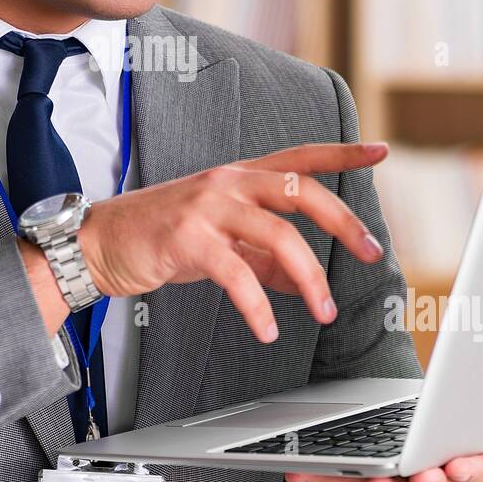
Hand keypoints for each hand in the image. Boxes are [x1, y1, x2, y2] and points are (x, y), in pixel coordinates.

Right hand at [76, 141, 389, 341]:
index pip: (300, 157)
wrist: (101, 243)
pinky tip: (267, 329)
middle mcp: (228, 182)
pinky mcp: (188, 238)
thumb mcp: (220, 239)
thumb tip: (300, 277)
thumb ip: (261, 253)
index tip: (381, 152)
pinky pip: (237, 274)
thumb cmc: (161, 237)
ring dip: (309, 277)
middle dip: (343, 222)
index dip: (343, 154)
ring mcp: (208, 206)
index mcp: (239, 176)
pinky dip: (258, 307)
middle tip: (370, 252)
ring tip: (323, 310)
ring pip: (279, 235)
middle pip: (300, 191)